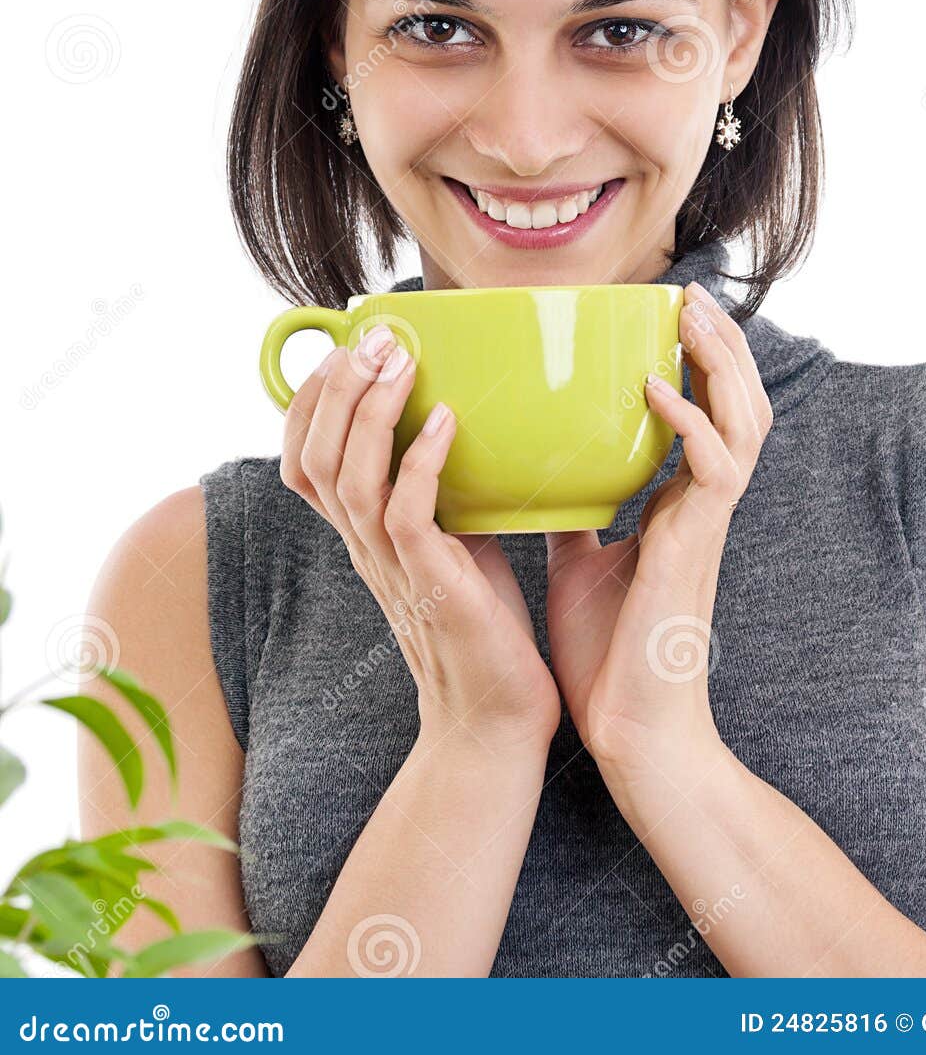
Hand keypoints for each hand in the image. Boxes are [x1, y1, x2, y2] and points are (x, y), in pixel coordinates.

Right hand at [280, 326, 560, 755]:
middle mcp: (361, 546)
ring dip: (372, 410)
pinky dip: (421, 460)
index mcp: (360, 535)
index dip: (309, 403)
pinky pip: (406, 512)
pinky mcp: (430, 583)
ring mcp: (391, 566)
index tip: (343, 349)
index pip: (302, 460)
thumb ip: (444, 491)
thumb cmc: (482, 625)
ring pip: (349, 475)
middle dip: (336, 388)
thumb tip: (467, 424)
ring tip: (400, 362)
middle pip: (313, 456)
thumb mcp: (454, 541)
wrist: (494, 716)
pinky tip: (447, 422)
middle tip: (372, 338)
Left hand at [545, 281, 771, 781]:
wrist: (629, 730)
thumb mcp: (580, 562)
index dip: (700, 363)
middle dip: (721, 344)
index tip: (670, 313)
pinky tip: (654, 390)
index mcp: (679, 506)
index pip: (709, 414)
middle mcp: (702, 506)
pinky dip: (688, 423)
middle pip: (741, 403)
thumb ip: (574, 513)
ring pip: (746, 422)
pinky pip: (713, 469)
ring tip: (689, 317)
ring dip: (721, 363)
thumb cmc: (608, 655)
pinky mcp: (695, 547)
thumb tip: (538, 475)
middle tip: (688, 294)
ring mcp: (706, 525)